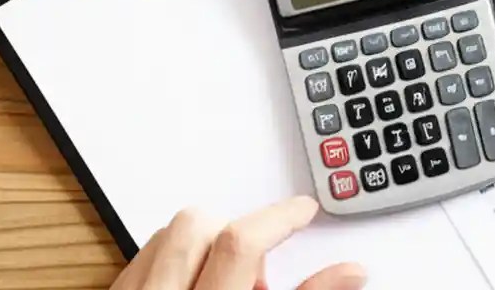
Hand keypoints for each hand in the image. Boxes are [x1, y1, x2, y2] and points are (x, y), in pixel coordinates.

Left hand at [110, 196, 365, 289]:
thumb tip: (352, 272)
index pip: (239, 243)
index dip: (279, 217)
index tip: (303, 211)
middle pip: (195, 224)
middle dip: (234, 229)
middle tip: (256, 263)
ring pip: (165, 235)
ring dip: (202, 245)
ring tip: (224, 281)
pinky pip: (142, 258)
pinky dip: (172, 262)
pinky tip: (192, 286)